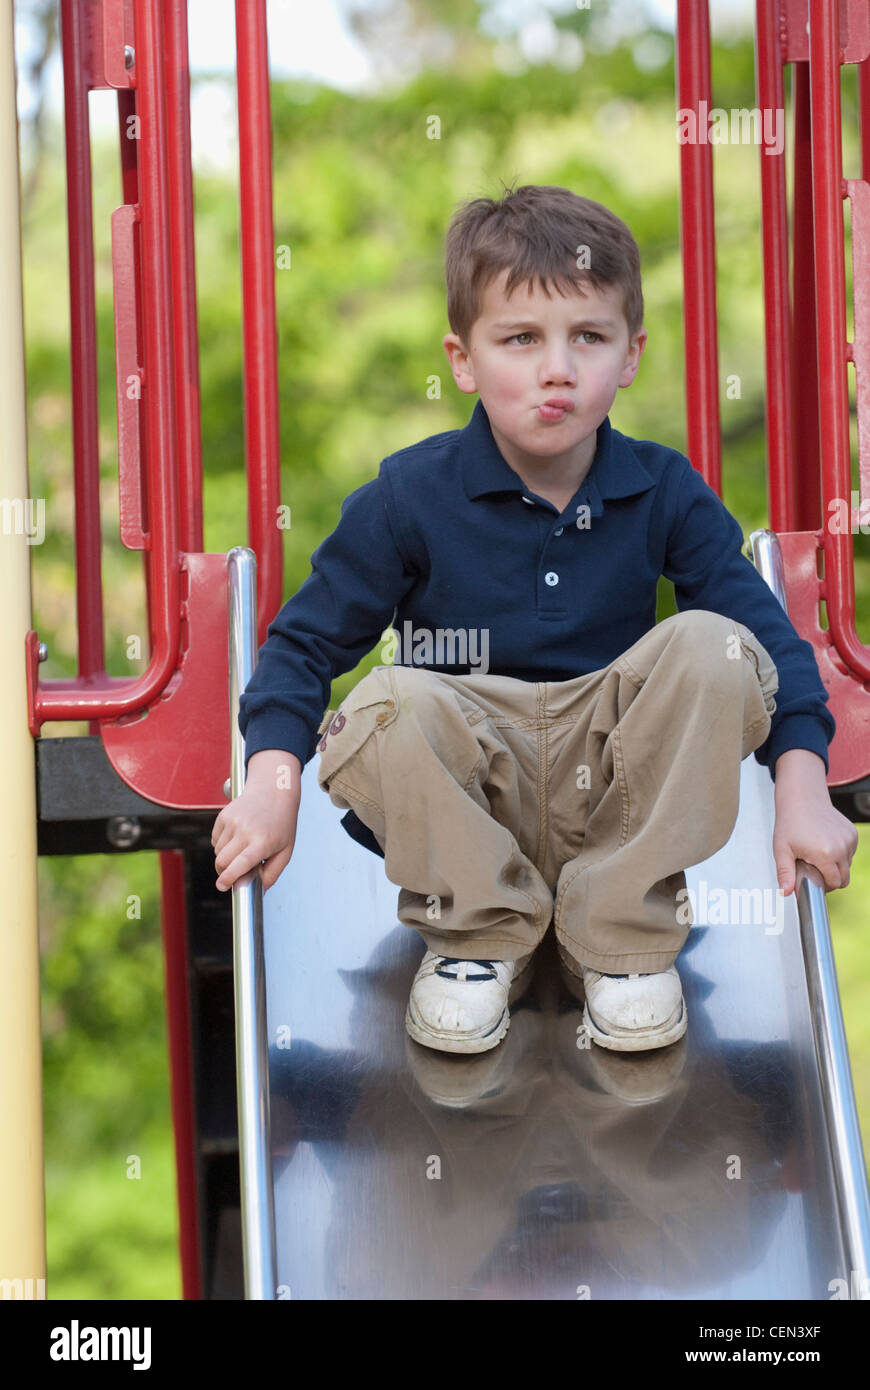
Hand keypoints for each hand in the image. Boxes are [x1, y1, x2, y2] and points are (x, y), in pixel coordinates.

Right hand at [212, 751, 300, 892]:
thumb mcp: (285, 850)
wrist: (273, 792)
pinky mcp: (224, 815)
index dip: (229, 877)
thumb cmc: (281, 824)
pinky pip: (214, 839)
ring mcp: (233, 821)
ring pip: (217, 852)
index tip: (222, 886)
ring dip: (225, 857)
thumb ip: (273, 873)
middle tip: (232, 874)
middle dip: (224, 872)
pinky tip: (236, 836)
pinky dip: (221, 844)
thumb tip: (259, 891)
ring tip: (242, 848)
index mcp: (263, 841)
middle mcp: (246, 830)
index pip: (241, 863)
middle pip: (223, 861)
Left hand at [773, 759, 857, 894]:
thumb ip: (785, 873)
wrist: (802, 798)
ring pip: (848, 865)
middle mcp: (841, 847)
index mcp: (825, 854)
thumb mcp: (782, 850)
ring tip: (818, 855)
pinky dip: (841, 853)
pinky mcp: (852, 833)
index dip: (825, 886)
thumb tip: (785, 893)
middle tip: (815, 869)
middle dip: (832, 878)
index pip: (834, 883)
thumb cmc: (790, 822)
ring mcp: (849, 839)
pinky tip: (826, 845)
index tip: (814, 880)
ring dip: (836, 865)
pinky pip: (850, 852)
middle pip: (844, 877)